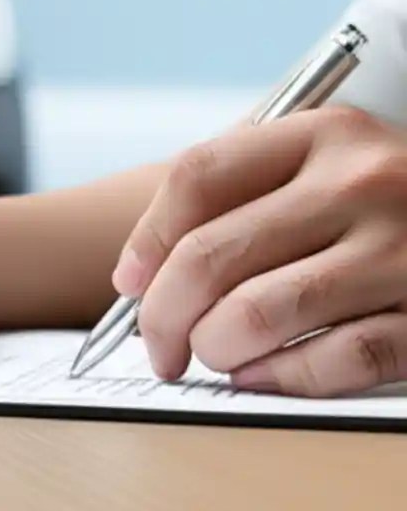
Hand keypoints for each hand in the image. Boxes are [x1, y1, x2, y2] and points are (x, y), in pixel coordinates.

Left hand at [115, 106, 406, 396]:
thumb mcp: (322, 167)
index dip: (147, 239)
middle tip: (157, 346)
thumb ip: (237, 199)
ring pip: (261, 312)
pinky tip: (257, 377)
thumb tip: (135, 276)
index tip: (129, 284)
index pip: (199, 175)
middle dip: (162, 315)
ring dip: (213, 348)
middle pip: (212, 254)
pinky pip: (338, 359)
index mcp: (327, 133)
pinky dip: (279, 377)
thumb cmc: (385, 202)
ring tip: (210, 356)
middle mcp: (366, 182)